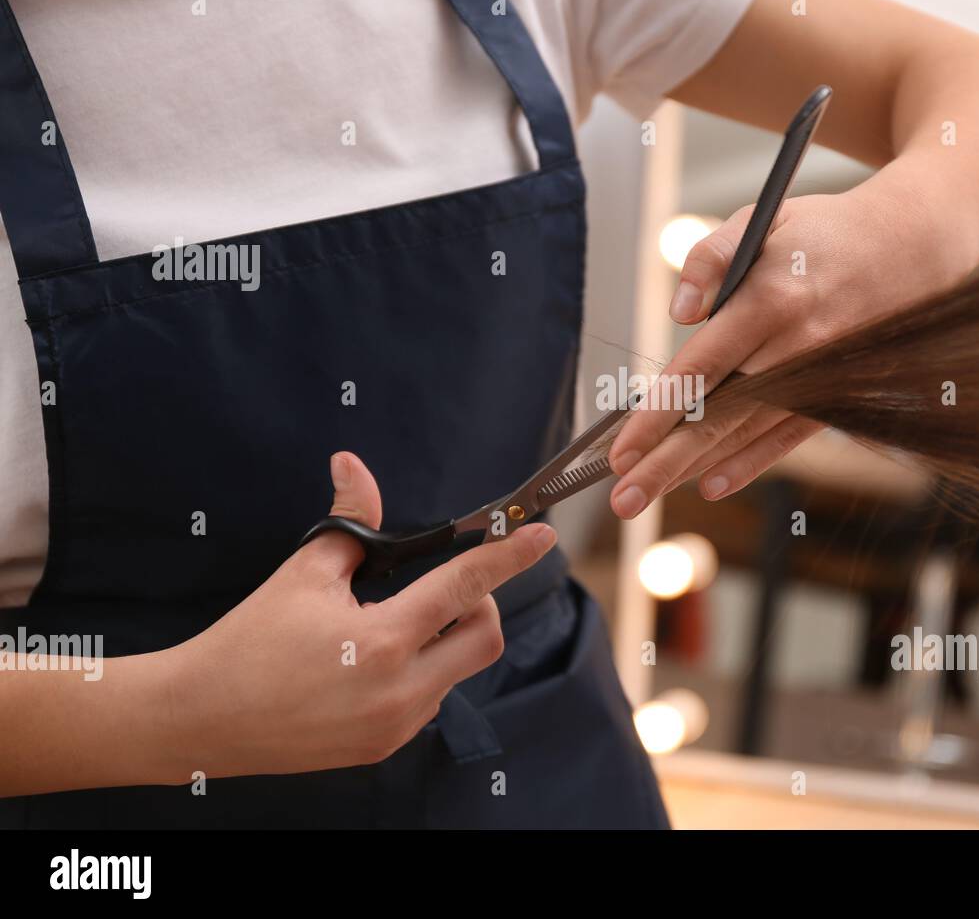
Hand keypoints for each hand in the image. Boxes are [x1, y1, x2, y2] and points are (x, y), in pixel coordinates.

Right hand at [161, 452, 554, 779]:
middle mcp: (400, 690)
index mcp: (383, 641)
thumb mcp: (303, 573)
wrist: (200, 717)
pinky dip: (421, 672)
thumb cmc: (247, 642)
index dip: (509, 555)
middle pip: (486, 637)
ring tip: (391, 626)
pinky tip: (374, 662)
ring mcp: (395, 725)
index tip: (542, 536)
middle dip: (479, 604)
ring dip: (445, 639)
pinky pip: (429, 700)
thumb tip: (354, 467)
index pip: (467, 586)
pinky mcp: (383, 747)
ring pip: (459, 671)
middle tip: (441, 588)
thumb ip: (349, 522)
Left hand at [608, 180, 974, 517]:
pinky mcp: (836, 392)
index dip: (657, 414)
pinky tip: (710, 484)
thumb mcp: (763, 217)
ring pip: (747, 433)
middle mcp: (797, 346)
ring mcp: (819, 376)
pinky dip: (749, 463)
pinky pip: (787, 436)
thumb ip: (711, 257)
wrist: (915, 244)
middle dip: (665, 462)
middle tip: (622, 498)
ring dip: (694, 469)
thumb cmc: (825, 230)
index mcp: (771, 300)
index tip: (620, 449)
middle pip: (718, 415)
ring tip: (647, 497)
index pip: (700, 368)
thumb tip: (681, 314)